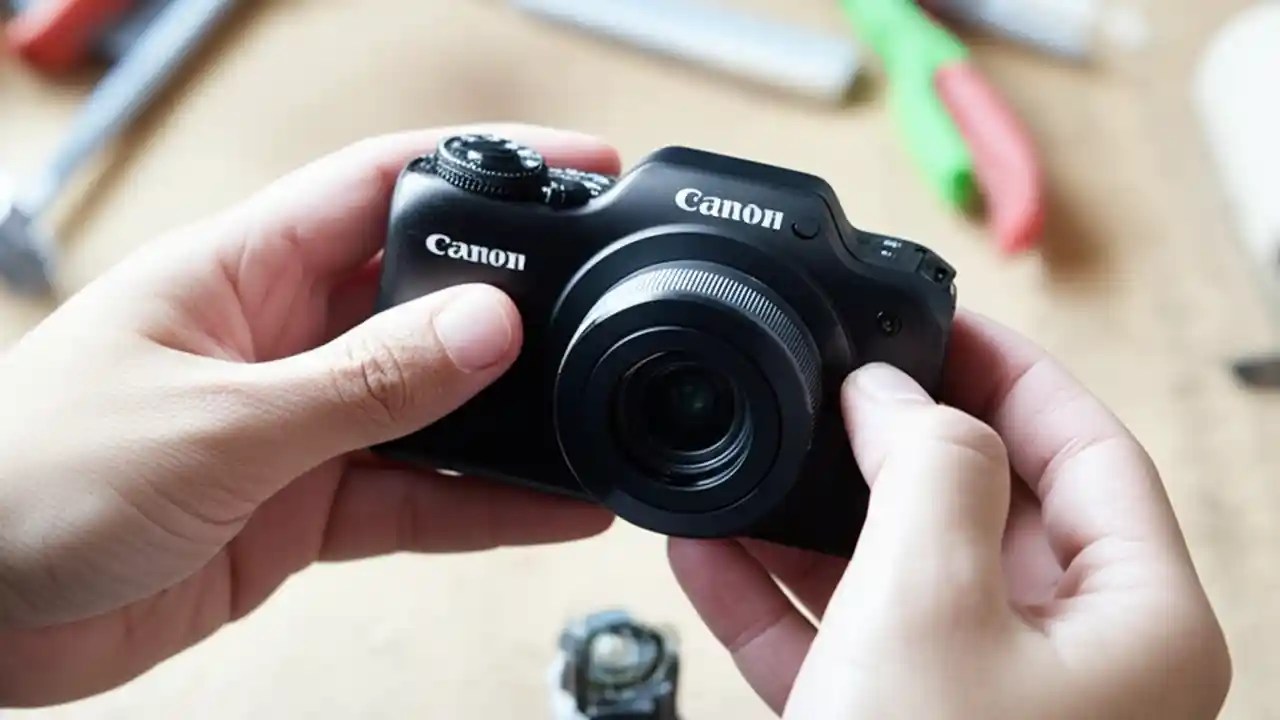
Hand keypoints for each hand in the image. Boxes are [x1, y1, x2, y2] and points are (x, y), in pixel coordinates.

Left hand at [0, 124, 618, 705]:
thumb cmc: (27, 481)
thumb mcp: (215, 422)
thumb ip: (360, 382)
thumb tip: (486, 328)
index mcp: (243, 270)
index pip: (384, 187)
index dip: (487, 167)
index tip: (578, 169)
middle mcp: (282, 337)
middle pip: (426, 300)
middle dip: (517, 308)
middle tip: (604, 315)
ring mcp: (299, 423)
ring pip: (433, 409)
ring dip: (510, 423)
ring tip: (593, 429)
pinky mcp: (303, 505)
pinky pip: (416, 498)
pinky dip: (482, 506)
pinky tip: (548, 507)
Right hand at [670, 312, 1230, 718]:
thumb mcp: (934, 602)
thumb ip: (931, 468)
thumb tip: (899, 396)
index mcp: (1134, 622)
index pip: (1086, 451)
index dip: (1011, 371)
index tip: (937, 320)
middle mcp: (1074, 665)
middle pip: (986, 510)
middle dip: (895, 446)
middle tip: (831, 383)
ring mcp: (982, 709)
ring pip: (901, 579)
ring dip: (816, 524)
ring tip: (753, 461)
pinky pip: (844, 647)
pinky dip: (778, 602)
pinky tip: (709, 553)